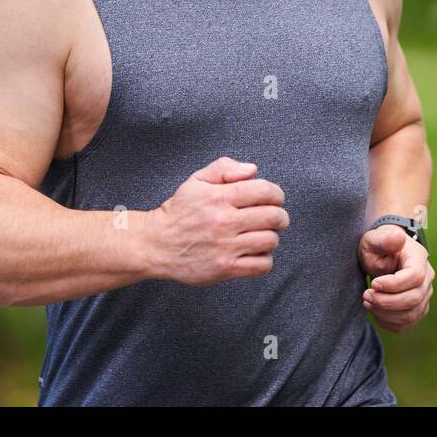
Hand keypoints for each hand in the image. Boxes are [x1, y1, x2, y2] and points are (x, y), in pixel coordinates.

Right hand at [147, 157, 287, 286]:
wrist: (156, 244)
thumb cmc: (179, 211)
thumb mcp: (197, 180)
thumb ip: (224, 168)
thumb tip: (253, 170)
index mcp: (219, 197)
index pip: (265, 191)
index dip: (277, 194)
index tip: (275, 199)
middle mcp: (224, 222)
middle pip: (273, 217)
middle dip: (280, 216)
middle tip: (276, 218)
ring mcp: (225, 247)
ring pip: (270, 241)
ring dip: (272, 237)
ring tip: (263, 235)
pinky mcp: (225, 268)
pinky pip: (261, 265)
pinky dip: (264, 259)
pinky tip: (255, 252)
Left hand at [357, 224, 433, 332]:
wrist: (384, 255)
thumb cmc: (378, 247)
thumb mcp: (375, 239)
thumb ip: (384, 239)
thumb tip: (398, 237)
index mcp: (419, 258)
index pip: (414, 277)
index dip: (393, 285)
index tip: (373, 284)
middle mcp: (427, 277)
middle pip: (414, 298)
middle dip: (386, 302)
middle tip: (366, 296)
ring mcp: (424, 294)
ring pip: (411, 314)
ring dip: (386, 314)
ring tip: (368, 303)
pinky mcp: (418, 308)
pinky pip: (407, 323)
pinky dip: (389, 322)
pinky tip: (376, 312)